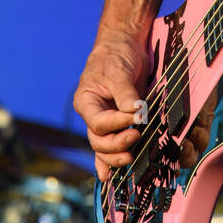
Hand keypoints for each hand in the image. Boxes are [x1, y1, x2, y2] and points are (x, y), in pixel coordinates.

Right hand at [74, 29, 218, 177]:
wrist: (124, 45)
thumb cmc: (116, 55)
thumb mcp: (118, 71)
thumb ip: (125, 93)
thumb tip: (135, 112)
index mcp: (87, 102)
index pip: (98, 122)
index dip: (116, 124)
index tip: (136, 118)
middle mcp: (93, 115)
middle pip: (98, 140)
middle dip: (116, 144)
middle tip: (136, 137)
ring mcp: (105, 121)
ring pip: (103, 148)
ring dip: (116, 156)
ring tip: (131, 158)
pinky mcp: (118, 124)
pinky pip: (110, 146)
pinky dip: (110, 161)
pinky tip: (109, 177)